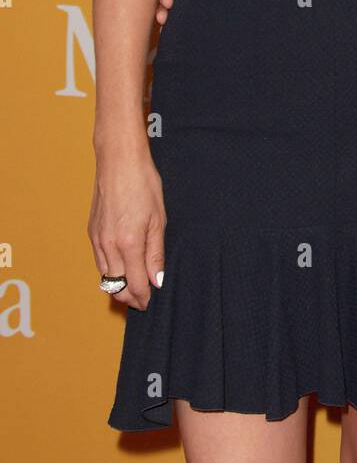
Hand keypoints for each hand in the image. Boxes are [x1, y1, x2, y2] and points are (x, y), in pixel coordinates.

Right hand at [87, 139, 166, 310]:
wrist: (118, 161)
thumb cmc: (143, 184)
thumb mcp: (158, 219)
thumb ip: (156, 253)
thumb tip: (156, 280)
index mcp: (128, 243)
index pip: (134, 285)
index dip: (144, 297)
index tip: (152, 300)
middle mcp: (108, 246)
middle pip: (116, 286)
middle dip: (130, 297)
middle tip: (145, 298)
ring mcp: (96, 240)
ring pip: (105, 277)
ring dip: (119, 285)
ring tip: (135, 284)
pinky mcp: (91, 233)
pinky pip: (100, 262)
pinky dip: (111, 271)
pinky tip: (123, 266)